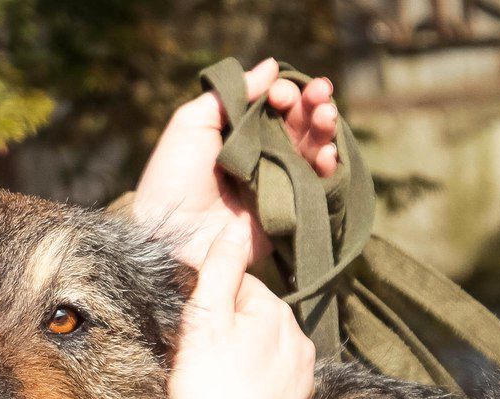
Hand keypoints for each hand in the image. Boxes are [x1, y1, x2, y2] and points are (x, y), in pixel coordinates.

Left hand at [133, 57, 339, 268]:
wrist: (171, 232)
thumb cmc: (173, 176)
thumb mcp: (192, 123)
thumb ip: (232, 93)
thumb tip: (272, 65)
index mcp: (241, 135)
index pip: (276, 107)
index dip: (286, 94)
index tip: (281, 93)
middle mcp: (262, 157)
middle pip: (300, 125)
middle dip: (313, 105)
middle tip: (320, 93)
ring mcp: (278, 184)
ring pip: (314, 151)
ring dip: (324, 130)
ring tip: (326, 116)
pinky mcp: (288, 212)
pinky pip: (318, 188)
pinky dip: (328, 168)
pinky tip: (326, 154)